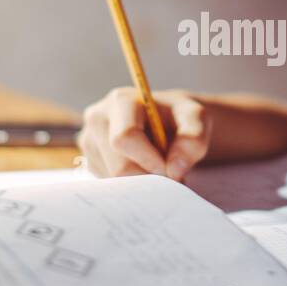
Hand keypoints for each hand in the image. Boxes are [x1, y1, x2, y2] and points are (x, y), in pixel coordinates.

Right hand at [77, 87, 211, 179]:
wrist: (166, 120)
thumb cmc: (180, 117)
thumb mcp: (197, 118)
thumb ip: (194, 139)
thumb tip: (174, 169)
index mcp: (120, 101)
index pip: (125, 138)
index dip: (149, 160)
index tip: (170, 169)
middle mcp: (98, 118)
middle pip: (118, 166)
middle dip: (148, 177)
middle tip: (169, 175)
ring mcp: (89, 140)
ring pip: (113, 180)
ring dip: (141, 182)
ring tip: (157, 167)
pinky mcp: (89, 159)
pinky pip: (110, 184)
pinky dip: (131, 184)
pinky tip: (142, 169)